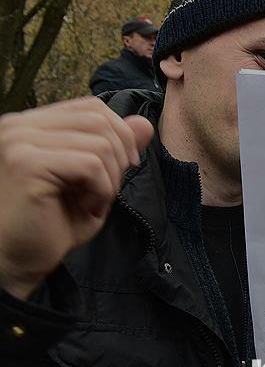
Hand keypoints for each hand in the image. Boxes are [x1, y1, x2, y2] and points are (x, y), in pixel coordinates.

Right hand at [0, 97, 153, 299]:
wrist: (17, 260)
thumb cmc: (51, 223)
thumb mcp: (94, 181)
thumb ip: (116, 150)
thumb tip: (145, 123)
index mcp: (31, 125)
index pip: (91, 106)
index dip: (119, 133)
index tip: (124, 167)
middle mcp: (19, 126)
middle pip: (99, 118)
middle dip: (120, 156)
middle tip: (108, 190)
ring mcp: (19, 141)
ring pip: (100, 141)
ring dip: (110, 178)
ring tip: (93, 202)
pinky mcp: (27, 163)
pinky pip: (91, 163)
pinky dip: (102, 189)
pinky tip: (87, 208)